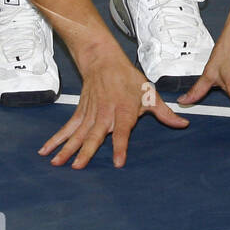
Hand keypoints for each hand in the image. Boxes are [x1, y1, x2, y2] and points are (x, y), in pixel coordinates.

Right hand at [38, 44, 188, 168]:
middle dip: (86, 151)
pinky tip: (46, 151)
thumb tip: (183, 124)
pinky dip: (56, 139)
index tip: (118, 162)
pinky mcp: (80, 113)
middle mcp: (105, 114)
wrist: (105, 62)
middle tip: (78, 166)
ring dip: (67, 149)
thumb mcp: (150, 94)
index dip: (121, 147)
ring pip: (78, 134)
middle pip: (95, 135)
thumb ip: (165, 113)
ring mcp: (90, 114)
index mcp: (124, 111)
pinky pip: (67, 128)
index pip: (123, 132)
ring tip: (57, 163)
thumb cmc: (129, 80)